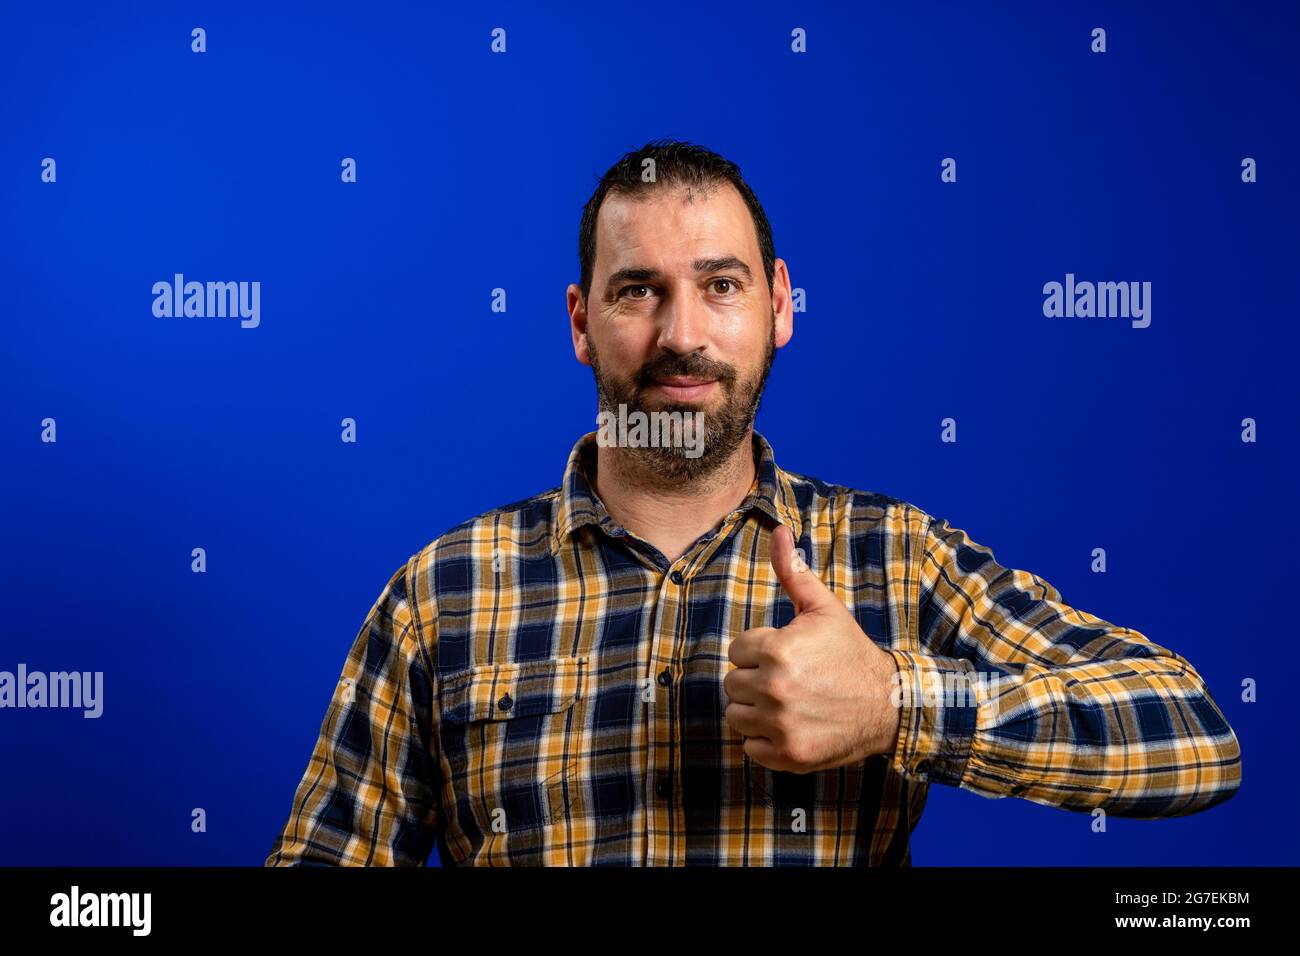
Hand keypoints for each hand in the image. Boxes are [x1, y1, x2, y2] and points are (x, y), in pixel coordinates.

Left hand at [723, 522, 900, 772]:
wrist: (889, 704)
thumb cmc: (850, 652)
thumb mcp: (823, 609)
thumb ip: (792, 572)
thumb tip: (778, 529)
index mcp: (778, 650)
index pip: (737, 651)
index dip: (759, 652)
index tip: (785, 655)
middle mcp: (775, 689)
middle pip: (733, 684)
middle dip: (755, 680)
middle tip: (789, 680)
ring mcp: (781, 725)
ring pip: (736, 716)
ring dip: (755, 711)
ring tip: (787, 703)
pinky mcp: (788, 755)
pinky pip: (750, 748)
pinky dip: (765, 741)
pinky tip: (791, 725)